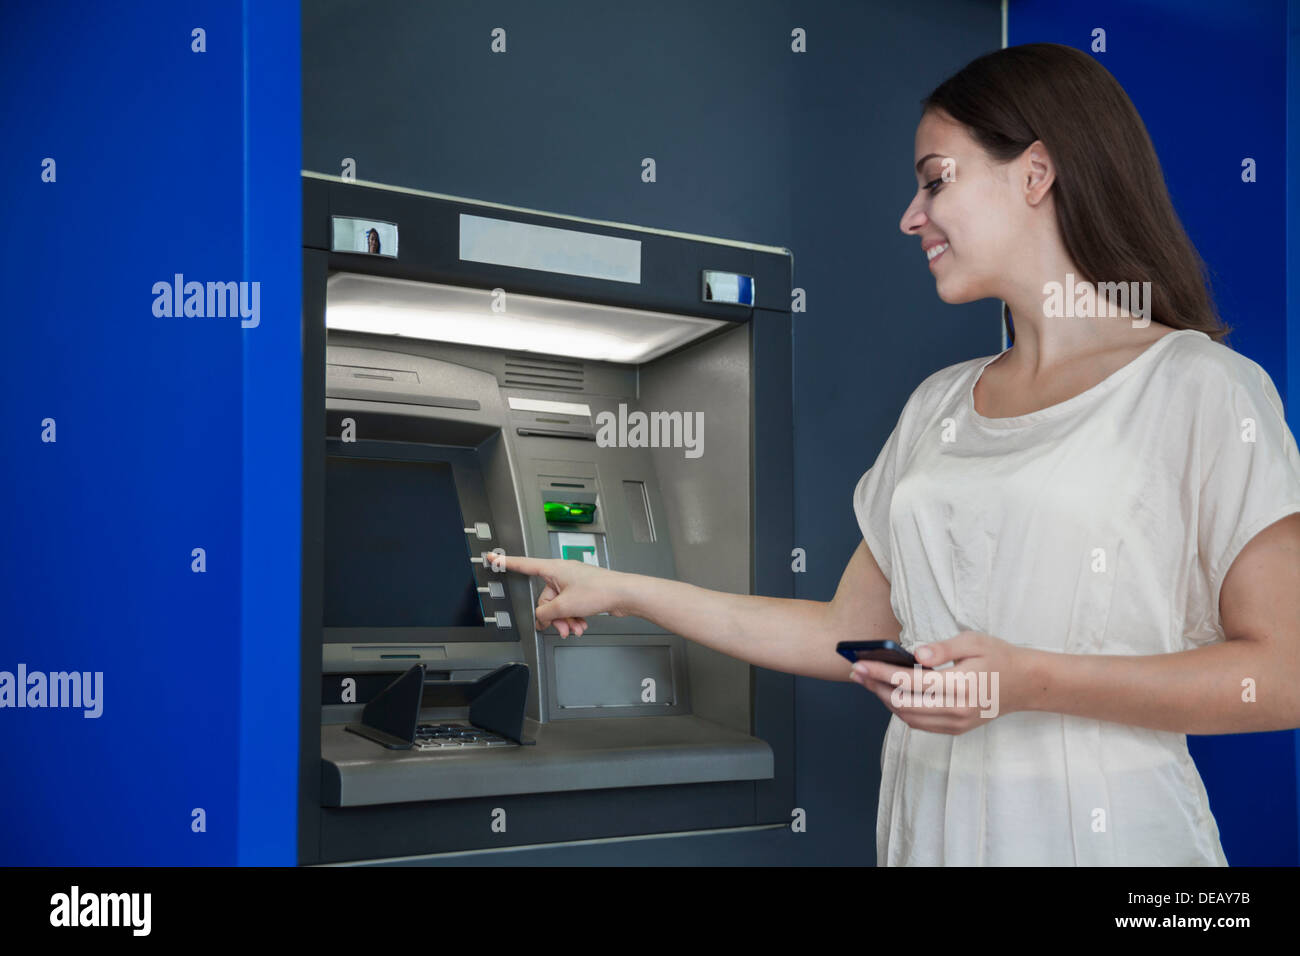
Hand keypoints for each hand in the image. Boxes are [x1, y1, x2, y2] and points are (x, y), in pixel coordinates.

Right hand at [492, 553, 629, 637]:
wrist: (624, 595)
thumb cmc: (600, 590)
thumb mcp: (565, 605)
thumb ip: (547, 613)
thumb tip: (541, 617)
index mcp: (554, 569)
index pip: (524, 565)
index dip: (507, 563)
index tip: (492, 558)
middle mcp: (562, 574)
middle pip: (545, 599)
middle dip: (553, 616)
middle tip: (561, 627)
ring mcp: (573, 583)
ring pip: (559, 607)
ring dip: (565, 621)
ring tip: (575, 628)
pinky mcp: (583, 592)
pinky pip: (570, 608)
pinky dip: (574, 619)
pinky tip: (581, 625)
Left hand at [848, 630, 1030, 733]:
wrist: (1025, 684)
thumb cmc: (998, 657)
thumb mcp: (973, 641)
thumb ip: (943, 648)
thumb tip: (917, 654)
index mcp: (960, 685)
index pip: (909, 681)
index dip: (880, 673)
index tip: (860, 663)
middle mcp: (956, 709)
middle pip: (903, 703)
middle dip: (875, 687)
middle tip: (856, 672)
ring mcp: (956, 723)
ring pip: (908, 717)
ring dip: (884, 700)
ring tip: (868, 682)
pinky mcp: (956, 728)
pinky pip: (920, 724)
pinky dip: (901, 710)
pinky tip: (890, 693)